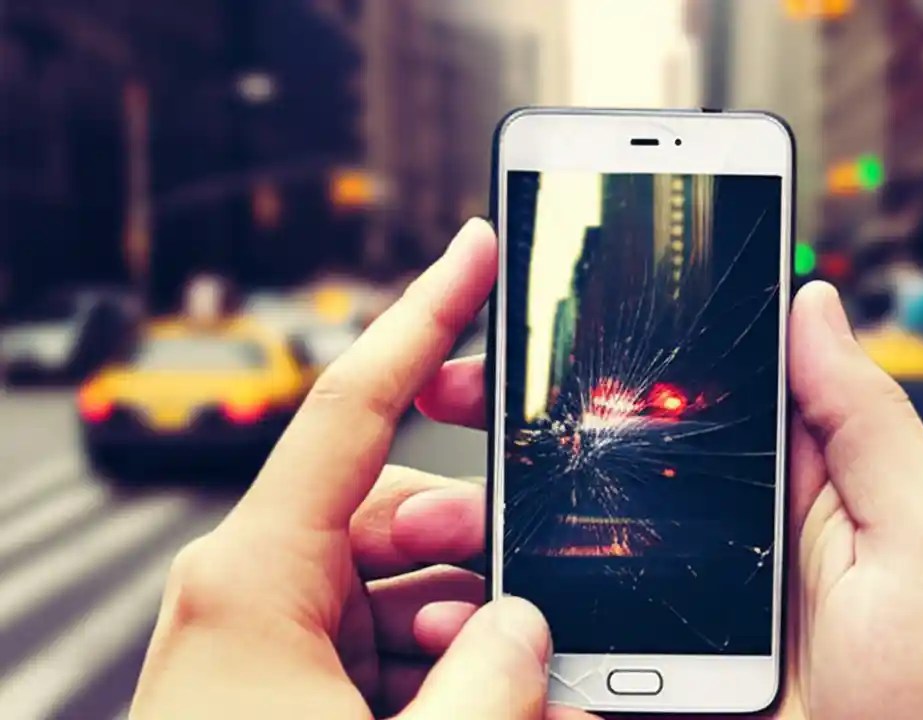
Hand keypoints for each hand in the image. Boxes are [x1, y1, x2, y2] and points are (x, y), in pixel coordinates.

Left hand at [130, 220, 593, 719]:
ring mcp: (268, 644)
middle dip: (483, 529)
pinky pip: (380, 643)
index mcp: (256, 576)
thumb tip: (523, 623)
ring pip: (398, 584)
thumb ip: (492, 680)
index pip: (355, 404)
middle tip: (548, 567)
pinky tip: (487, 699)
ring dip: (471, 615)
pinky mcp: (284, 690)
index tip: (475, 252)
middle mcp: (255, 592)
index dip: (426, 314)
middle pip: (397, 506)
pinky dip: (441, 661)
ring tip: (524, 671)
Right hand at [411, 282, 922, 718]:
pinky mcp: (646, 692)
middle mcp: (725, 549)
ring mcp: (678, 628)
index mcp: (792, 494)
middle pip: (602, 474)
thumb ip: (863, 423)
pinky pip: (556, 654)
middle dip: (518, 441)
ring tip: (427, 523)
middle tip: (449, 407)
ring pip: (561, 560)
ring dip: (486, 534)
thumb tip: (811, 304)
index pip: (683, 401)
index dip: (606, 363)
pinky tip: (451, 620)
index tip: (527, 333)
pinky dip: (496, 637)